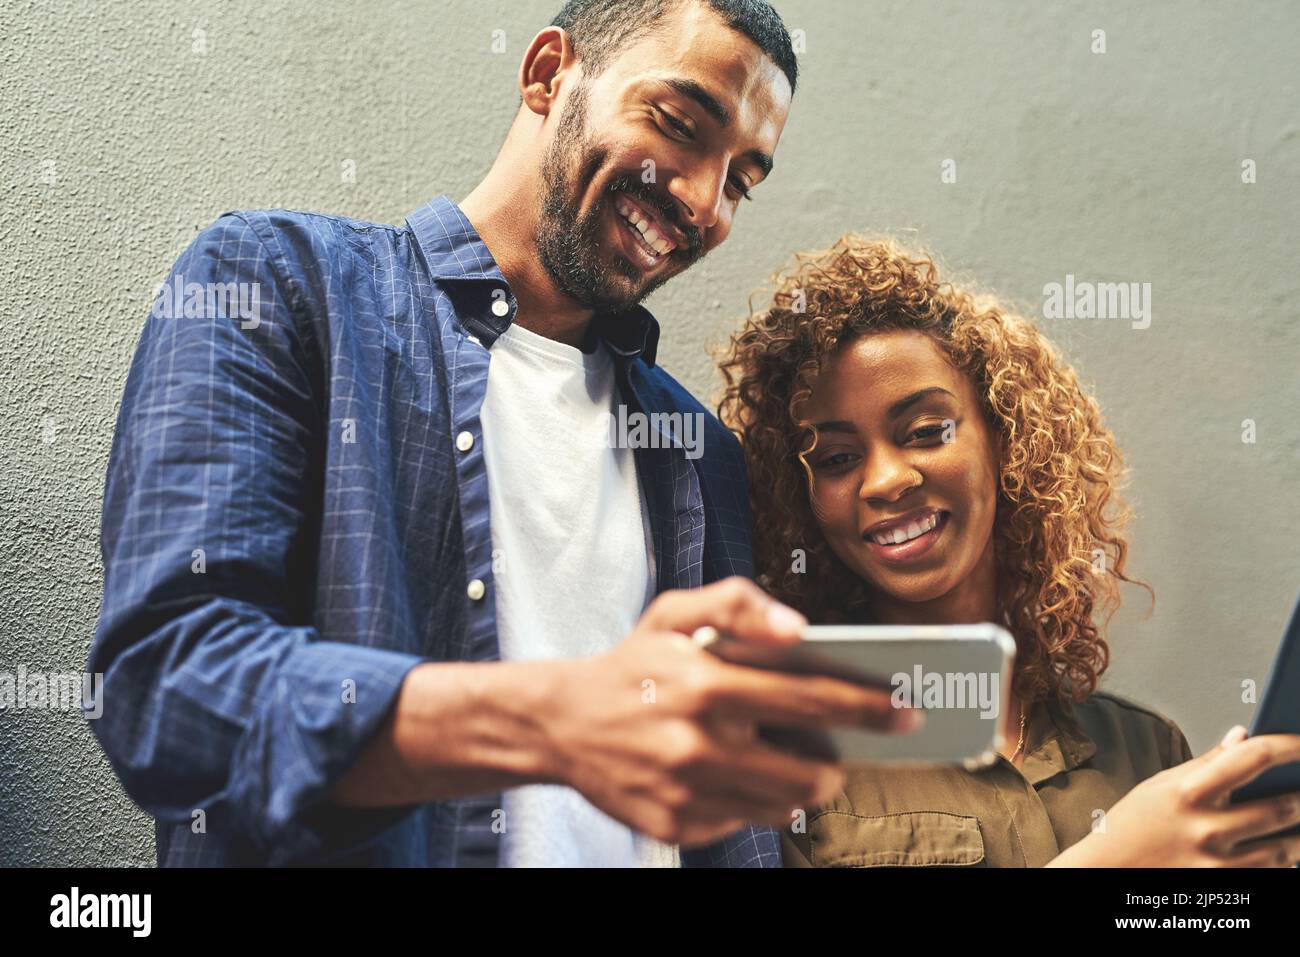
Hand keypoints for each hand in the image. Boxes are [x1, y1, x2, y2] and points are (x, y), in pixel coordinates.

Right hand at [545, 577, 916, 846]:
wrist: (562, 723)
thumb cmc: (632, 664)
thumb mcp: (673, 612)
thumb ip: (737, 602)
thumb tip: (799, 627)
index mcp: (708, 684)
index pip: (812, 698)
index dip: (868, 708)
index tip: (906, 711)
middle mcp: (700, 744)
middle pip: (809, 771)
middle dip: (838, 766)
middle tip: (841, 754)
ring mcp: (688, 791)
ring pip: (781, 806)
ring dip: (799, 787)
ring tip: (788, 764)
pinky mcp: (677, 825)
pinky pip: (741, 822)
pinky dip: (750, 802)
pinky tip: (732, 776)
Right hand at [1049, 726, 1299, 866]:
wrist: (1108, 872)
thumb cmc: (1132, 826)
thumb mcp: (1161, 785)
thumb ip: (1207, 763)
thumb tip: (1242, 736)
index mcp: (1189, 793)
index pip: (1253, 759)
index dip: (1289, 746)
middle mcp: (1207, 829)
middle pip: (1281, 808)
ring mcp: (1219, 865)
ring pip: (1287, 848)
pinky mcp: (1226, 887)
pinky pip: (1272, 872)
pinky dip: (1286, 859)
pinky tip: (1288, 846)